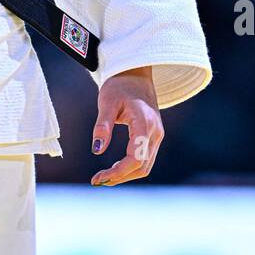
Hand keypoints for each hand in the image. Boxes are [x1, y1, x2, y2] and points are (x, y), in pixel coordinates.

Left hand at [90, 66, 162, 186]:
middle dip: (120, 177)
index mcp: (144, 123)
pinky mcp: (154, 136)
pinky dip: (131, 168)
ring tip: (104, 177)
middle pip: (142, 167)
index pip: (135, 158)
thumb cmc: (119, 86)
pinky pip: (145, 159)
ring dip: (126, 175)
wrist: (135, 74)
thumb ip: (102, 125)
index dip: (118, 172)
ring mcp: (157, 135)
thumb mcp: (106, 102)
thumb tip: (97, 150)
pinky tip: (115, 168)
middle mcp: (155, 132)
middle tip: (97, 180)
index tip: (98, 178)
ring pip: (145, 166)